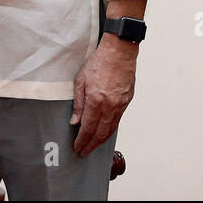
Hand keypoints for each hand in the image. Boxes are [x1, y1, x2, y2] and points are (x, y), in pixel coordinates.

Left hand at [70, 35, 137, 156]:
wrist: (119, 51)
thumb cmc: (100, 61)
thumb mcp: (81, 80)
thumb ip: (78, 103)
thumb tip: (75, 121)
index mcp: (96, 100)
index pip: (87, 128)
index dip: (82, 140)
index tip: (77, 147)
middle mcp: (110, 105)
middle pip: (100, 133)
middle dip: (91, 145)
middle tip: (84, 151)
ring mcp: (120, 104)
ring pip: (110, 129)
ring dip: (101, 140)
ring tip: (93, 145)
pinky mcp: (127, 101)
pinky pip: (117, 120)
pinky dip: (110, 129)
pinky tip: (104, 132)